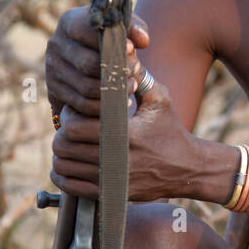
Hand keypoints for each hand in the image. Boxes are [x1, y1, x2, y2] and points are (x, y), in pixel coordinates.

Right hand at [45, 5, 149, 116]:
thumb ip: (133, 27)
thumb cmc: (105, 40)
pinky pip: (82, 104)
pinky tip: (119, 101)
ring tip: (131, 86)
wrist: (83, 61)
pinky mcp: (54, 90)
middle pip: (88, 63)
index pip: (87, 31)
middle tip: (135, 71)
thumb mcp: (118, 28)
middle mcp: (56, 44)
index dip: (111, 42)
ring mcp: (52, 68)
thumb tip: (143, 40)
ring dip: (113, 90)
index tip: (131, 49)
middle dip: (116, 70)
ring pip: (86, 87)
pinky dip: (103, 106)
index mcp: (70, 22)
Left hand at [50, 70, 199, 202]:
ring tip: (70, 145)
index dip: (69, 116)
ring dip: (61, 154)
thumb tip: (123, 54)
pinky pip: (71, 187)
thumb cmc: (170, 130)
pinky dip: (63, 175)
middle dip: (62, 134)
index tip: (75, 112)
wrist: (187, 168)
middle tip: (70, 128)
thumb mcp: (160, 100)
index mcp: (126, 133)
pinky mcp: (111, 194)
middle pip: (65, 147)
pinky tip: (70, 165)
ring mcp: (113, 180)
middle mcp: (117, 159)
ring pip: (63, 167)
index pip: (76, 127)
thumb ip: (139, 79)